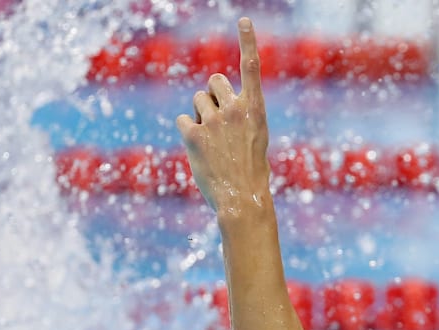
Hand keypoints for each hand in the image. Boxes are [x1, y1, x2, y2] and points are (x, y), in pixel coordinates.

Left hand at [177, 17, 270, 216]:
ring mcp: (213, 121)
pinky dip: (187, 132)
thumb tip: (213, 102)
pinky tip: (199, 150)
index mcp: (255, 109)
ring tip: (212, 141)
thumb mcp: (255, 137)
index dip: (248, 41)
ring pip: (197, 100)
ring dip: (199, 115)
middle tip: (217, 119)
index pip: (251, 67)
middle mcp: (235, 109)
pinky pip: (182, 121)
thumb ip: (240, 115)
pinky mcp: (193, 135)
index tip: (243, 20)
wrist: (242, 199)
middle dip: (212, 94)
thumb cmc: (251, 171)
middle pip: (214, 81)